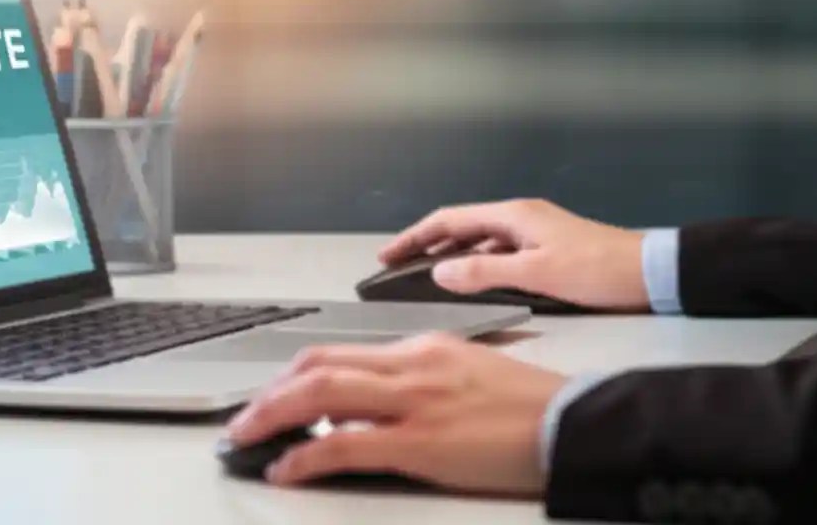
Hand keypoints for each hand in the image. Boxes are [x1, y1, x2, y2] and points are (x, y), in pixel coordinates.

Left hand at [225, 333, 566, 495]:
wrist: (575, 423)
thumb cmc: (528, 406)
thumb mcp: (467, 372)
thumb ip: (416, 381)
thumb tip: (370, 406)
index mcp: (421, 347)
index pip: (338, 352)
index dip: (293, 375)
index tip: (270, 396)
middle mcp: (410, 364)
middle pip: (316, 365)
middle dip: (268, 392)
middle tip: (241, 418)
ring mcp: (414, 401)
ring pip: (319, 394)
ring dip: (270, 415)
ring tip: (244, 438)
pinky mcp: (422, 441)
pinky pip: (346, 445)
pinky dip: (306, 456)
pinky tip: (286, 469)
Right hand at [379, 199, 648, 311]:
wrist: (649, 273)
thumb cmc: (597, 270)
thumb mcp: (537, 273)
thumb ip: (485, 271)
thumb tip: (441, 272)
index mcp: (513, 215)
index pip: (449, 220)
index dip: (415, 236)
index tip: (388, 255)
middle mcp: (520, 217)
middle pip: (460, 226)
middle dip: (426, 243)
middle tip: (397, 265)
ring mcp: (533, 232)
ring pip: (478, 239)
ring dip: (449, 254)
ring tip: (425, 274)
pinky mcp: (545, 248)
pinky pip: (496, 251)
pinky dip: (474, 262)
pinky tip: (470, 280)